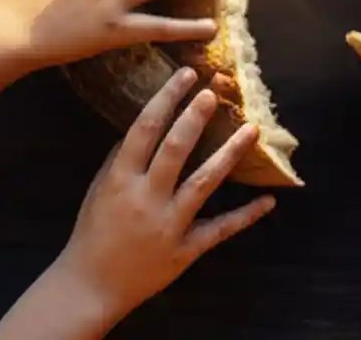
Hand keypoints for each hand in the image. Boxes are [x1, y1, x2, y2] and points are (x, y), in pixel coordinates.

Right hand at [56, 69, 275, 331]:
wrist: (91, 285)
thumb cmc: (93, 231)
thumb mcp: (100, 189)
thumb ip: (122, 158)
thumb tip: (148, 125)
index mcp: (120, 179)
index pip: (145, 129)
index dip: (166, 98)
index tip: (186, 75)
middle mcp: (145, 198)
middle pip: (174, 150)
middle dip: (195, 118)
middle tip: (213, 92)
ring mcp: (168, 225)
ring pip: (203, 183)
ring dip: (229, 154)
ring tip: (252, 130)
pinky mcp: (186, 250)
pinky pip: (220, 230)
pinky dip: (246, 216)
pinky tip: (268, 200)